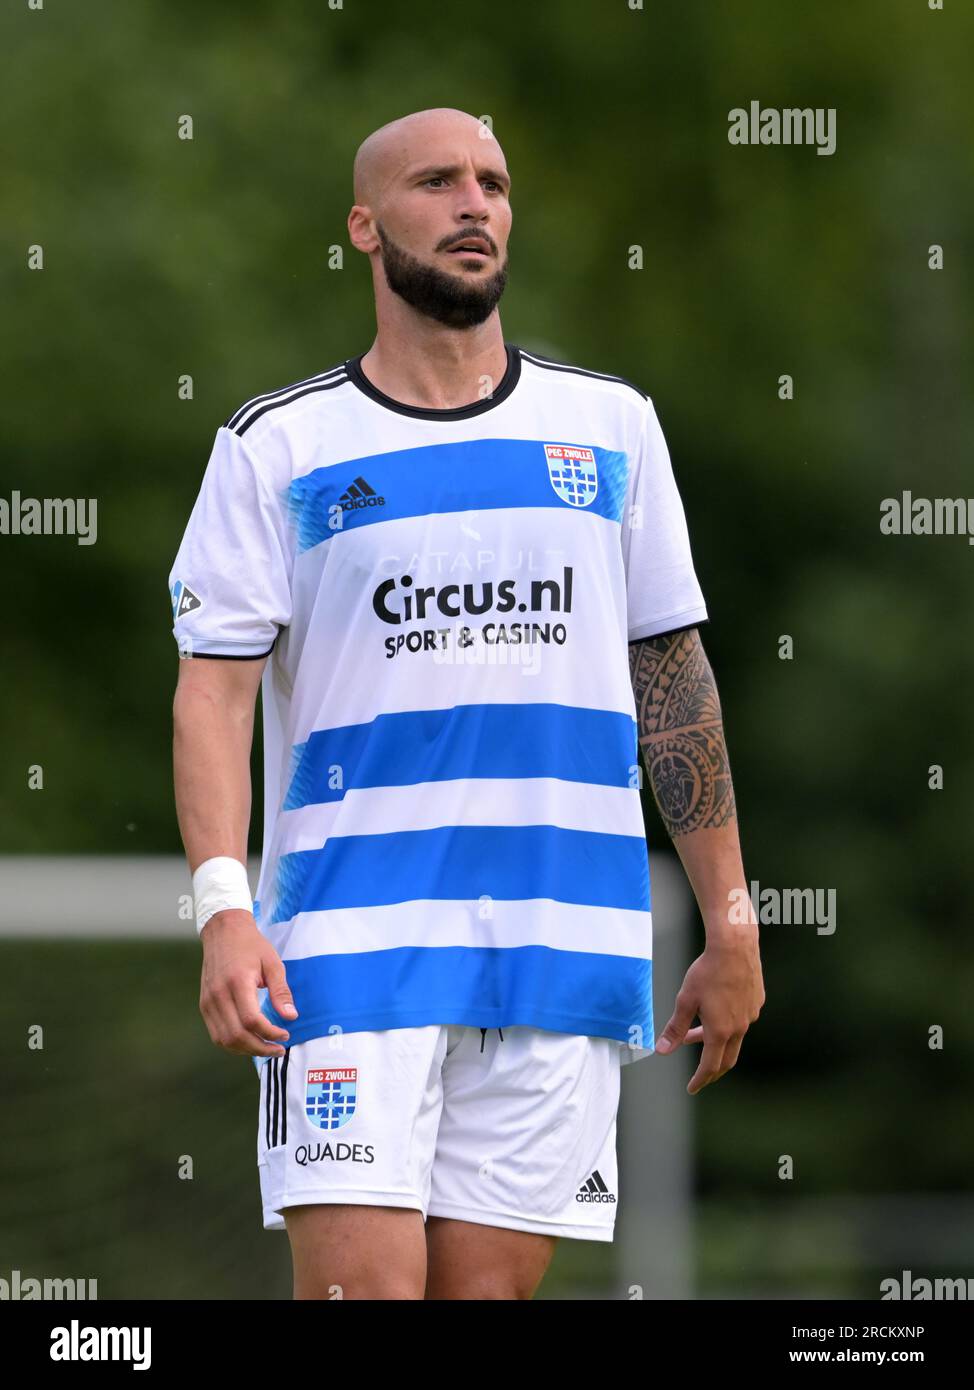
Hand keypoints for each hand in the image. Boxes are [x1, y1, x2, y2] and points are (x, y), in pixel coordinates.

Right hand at [199, 909, 298, 1057]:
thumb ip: (281, 991)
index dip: (269, 1033)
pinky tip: (250, 1042)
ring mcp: (208, 1002)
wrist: (223, 932)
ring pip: (224, 1040)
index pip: (251, 1020)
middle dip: (260, 1048)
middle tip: (279, 1049)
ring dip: (246, 1050)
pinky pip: (217, 1034)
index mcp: (237, 982)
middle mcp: (218, 995)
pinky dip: (234, 1043)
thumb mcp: (273, 963)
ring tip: (266, 1048)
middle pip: (236, 1035)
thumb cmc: (251, 946)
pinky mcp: (204, 1005)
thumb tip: (291, 1017)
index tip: (285, 1035)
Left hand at [654, 930, 764, 1093]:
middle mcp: (739, 1027)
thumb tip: (663, 1050)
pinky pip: (742, 1020)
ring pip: (734, 1038)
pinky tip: (717, 1011)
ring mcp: (750, 1014)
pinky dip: (727, 1025)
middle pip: (727, 1059)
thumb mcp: (685, 1000)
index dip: (700, 1079)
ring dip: (715, 1042)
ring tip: (695, 1035)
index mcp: (721, 1031)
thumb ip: (675, 1028)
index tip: (692, 1087)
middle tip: (701, 1076)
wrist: (734, 947)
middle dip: (712, 1070)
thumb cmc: (707, 971)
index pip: (710, 1066)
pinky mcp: (756, 1001)